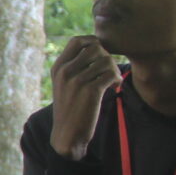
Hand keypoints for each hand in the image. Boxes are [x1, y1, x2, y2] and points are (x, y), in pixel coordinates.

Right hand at [50, 35, 118, 159]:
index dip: (94, 43)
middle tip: (108, 71)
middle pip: (96, 48)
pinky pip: (111, 74)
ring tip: (112, 81)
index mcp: (58, 67)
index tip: (100, 56)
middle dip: (107, 57)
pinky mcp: (90, 91)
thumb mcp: (64, 84)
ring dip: (114, 70)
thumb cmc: (70, 108)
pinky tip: (114, 87)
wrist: (67, 133)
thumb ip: (74, 67)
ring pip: (106, 61)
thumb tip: (96, 48)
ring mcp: (76, 81)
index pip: (77, 41)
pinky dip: (117, 79)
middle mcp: (65, 71)